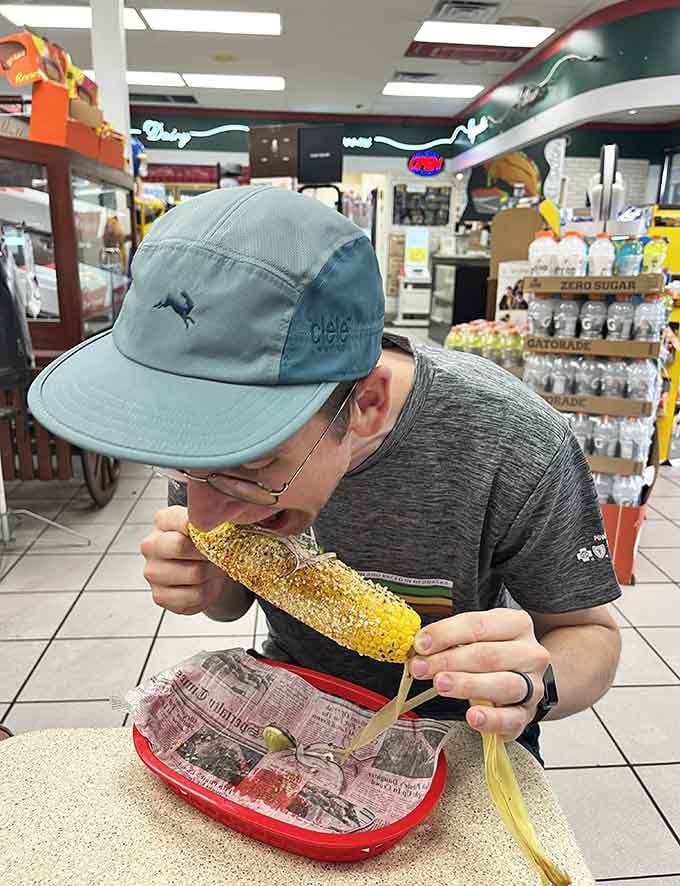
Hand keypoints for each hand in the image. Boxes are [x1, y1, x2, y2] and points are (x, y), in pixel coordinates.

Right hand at [140, 506, 227, 614]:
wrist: (204, 571)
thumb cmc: (204, 545)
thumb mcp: (209, 525)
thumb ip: (215, 519)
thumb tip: (234, 517)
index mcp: (163, 521)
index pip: (184, 520)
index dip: (204, 527)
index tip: (216, 531)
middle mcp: (151, 545)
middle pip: (181, 546)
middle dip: (208, 552)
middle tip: (216, 553)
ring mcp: (152, 572)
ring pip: (194, 573)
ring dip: (211, 574)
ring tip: (212, 569)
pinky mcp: (160, 596)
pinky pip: (195, 595)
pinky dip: (207, 592)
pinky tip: (205, 584)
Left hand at [409, 609, 550, 739]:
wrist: (522, 680)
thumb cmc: (492, 653)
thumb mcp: (476, 637)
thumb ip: (452, 639)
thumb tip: (420, 647)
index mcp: (516, 624)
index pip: (478, 625)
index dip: (446, 634)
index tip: (420, 644)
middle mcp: (529, 653)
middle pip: (488, 655)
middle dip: (449, 661)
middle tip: (421, 667)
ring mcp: (532, 685)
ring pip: (502, 684)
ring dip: (467, 685)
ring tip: (440, 685)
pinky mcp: (526, 715)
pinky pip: (511, 718)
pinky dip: (491, 719)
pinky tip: (472, 717)